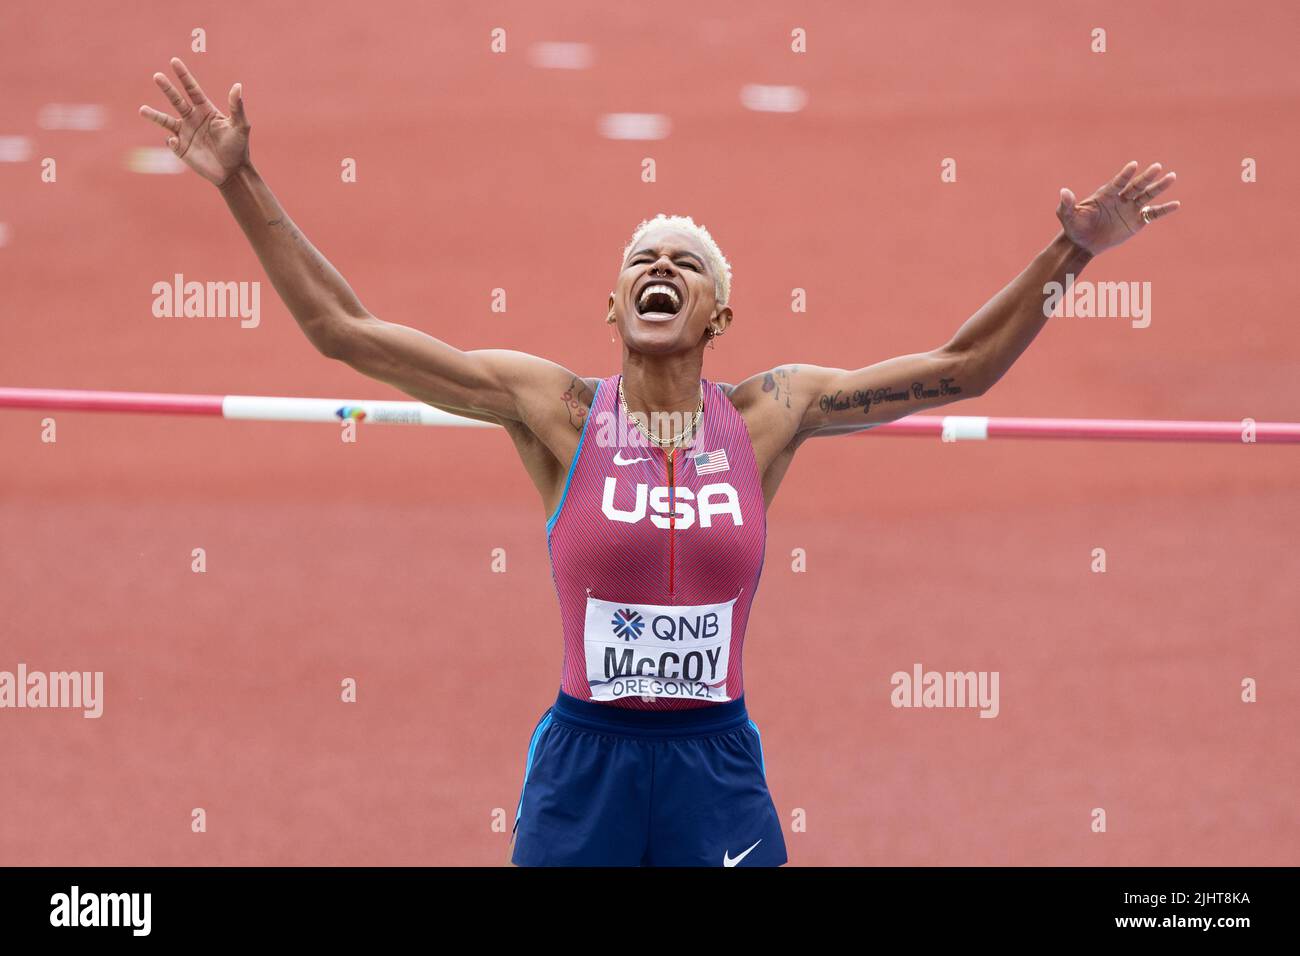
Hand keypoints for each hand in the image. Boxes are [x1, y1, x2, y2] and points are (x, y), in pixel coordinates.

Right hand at [138, 58, 249, 186]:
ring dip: (154, 115)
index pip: (192, 89)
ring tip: (142, 110)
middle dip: (167, 88)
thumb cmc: (238, 147)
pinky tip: (177, 143)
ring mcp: (185, 133)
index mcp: (205, 110)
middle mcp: (192, 118)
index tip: (174, 61)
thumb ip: (237, 107)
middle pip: (176, 100)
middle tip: (157, 76)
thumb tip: (238, 86)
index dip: (184, 76)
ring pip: (165, 121)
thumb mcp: (240, 126)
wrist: (232, 171)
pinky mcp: (181, 148)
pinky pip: (171, 142)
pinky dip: (171, 141)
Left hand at [1056, 161, 1179, 255]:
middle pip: (1136, 185)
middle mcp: (1120, 198)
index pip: (1117, 183)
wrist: (1083, 243)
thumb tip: (1063, 192)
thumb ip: (1067, 204)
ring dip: (1159, 186)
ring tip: (1172, 176)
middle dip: (1146, 177)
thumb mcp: (1068, 216)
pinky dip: (1164, 209)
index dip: (1125, 175)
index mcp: (1106, 195)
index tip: (1133, 165)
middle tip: (1157, 167)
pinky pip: (1152, 214)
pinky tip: (1176, 204)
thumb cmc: (1074, 227)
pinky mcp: (1136, 220)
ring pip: (1147, 195)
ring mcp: (1130, 208)